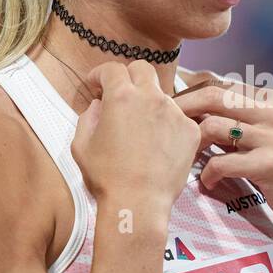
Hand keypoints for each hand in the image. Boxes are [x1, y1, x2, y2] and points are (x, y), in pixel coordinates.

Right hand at [70, 61, 200, 215]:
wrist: (138, 203)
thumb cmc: (106, 177)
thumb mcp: (81, 144)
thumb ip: (88, 116)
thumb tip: (99, 105)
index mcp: (121, 97)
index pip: (112, 69)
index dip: (100, 74)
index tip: (96, 84)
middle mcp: (151, 98)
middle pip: (142, 70)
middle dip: (129, 76)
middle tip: (121, 94)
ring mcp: (174, 113)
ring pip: (162, 95)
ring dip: (149, 104)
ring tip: (142, 129)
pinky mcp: (191, 130)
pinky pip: (178, 118)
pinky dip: (167, 125)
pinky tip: (159, 145)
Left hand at [172, 76, 272, 234]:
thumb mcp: (267, 134)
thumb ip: (238, 119)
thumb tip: (193, 111)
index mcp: (268, 99)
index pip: (217, 84)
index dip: (187, 94)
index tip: (168, 110)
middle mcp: (271, 112)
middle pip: (212, 96)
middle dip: (181, 109)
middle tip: (163, 129)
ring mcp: (272, 137)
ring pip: (213, 127)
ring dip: (193, 146)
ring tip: (186, 160)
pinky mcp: (270, 163)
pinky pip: (222, 162)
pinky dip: (208, 174)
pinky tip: (208, 182)